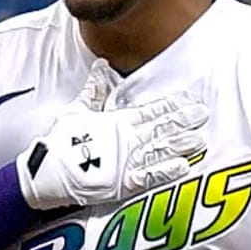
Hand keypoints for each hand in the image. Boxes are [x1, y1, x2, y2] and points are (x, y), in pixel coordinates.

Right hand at [15, 60, 209, 210]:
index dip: (171, 105)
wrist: (47, 173)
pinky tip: (182, 167)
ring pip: (159, 150)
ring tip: (199, 140)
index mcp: (117, 122)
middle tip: (203, 115)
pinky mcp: (122, 183)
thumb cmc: (61, 142)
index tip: (190, 100)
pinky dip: (165, 172)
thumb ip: (94, 89)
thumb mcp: (77, 110)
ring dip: (180, 145)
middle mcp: (125, 140)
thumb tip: (102, 66)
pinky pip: (148, 177)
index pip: (150, 111)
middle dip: (182, 121)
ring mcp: (125, 161)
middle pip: (160, 129)